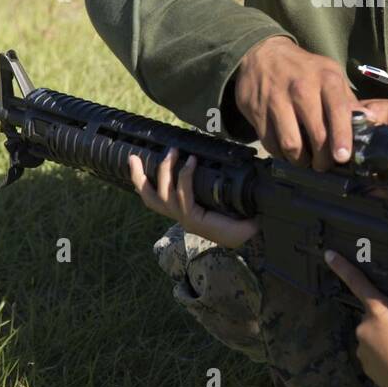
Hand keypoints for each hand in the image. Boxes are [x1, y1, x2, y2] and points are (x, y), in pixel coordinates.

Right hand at [129, 149, 258, 249]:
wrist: (255, 235)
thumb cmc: (242, 218)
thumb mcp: (225, 198)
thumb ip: (217, 183)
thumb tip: (220, 157)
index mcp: (185, 212)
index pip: (158, 199)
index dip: (144, 182)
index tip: (137, 162)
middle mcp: (181, 217)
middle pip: (150, 199)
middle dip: (138, 178)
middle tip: (133, 157)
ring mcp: (186, 219)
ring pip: (163, 194)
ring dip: (166, 170)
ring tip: (173, 151)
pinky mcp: (193, 220)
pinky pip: (183, 196)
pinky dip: (185, 177)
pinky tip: (191, 162)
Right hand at [234, 36, 358, 170]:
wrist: (263, 54)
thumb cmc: (304, 70)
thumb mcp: (330, 74)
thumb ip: (347, 100)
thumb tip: (368, 123)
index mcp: (326, 78)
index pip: (338, 111)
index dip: (342, 137)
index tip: (342, 157)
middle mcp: (301, 88)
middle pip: (316, 134)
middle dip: (322, 158)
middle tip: (324, 165)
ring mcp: (277, 100)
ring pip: (291, 144)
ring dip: (301, 160)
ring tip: (305, 160)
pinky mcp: (257, 111)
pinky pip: (270, 143)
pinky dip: (280, 153)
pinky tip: (286, 150)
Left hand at [323, 249, 387, 386]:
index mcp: (379, 309)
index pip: (357, 281)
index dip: (342, 266)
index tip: (328, 254)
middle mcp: (364, 326)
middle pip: (376, 315)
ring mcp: (362, 347)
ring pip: (376, 335)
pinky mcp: (365, 366)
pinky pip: (375, 353)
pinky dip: (386, 355)